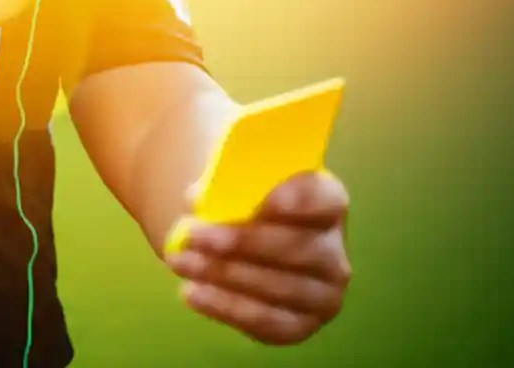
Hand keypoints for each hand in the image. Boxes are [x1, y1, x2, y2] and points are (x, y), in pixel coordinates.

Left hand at [166, 172, 350, 345]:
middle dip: (241, 242)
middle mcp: (333, 251)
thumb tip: (198, 198)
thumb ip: (221, 188)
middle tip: (192, 235)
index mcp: (327, 205)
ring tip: (180, 261)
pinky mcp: (301, 325)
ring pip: (279, 286)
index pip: (325, 199)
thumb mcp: (236, 189)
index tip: (267, 202)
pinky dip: (226, 307)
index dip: (300, 201)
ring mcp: (323, 294)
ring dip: (224, 274)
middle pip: (297, 247)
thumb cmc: (244, 209)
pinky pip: (266, 321)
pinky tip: (192, 292)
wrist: (247, 251)